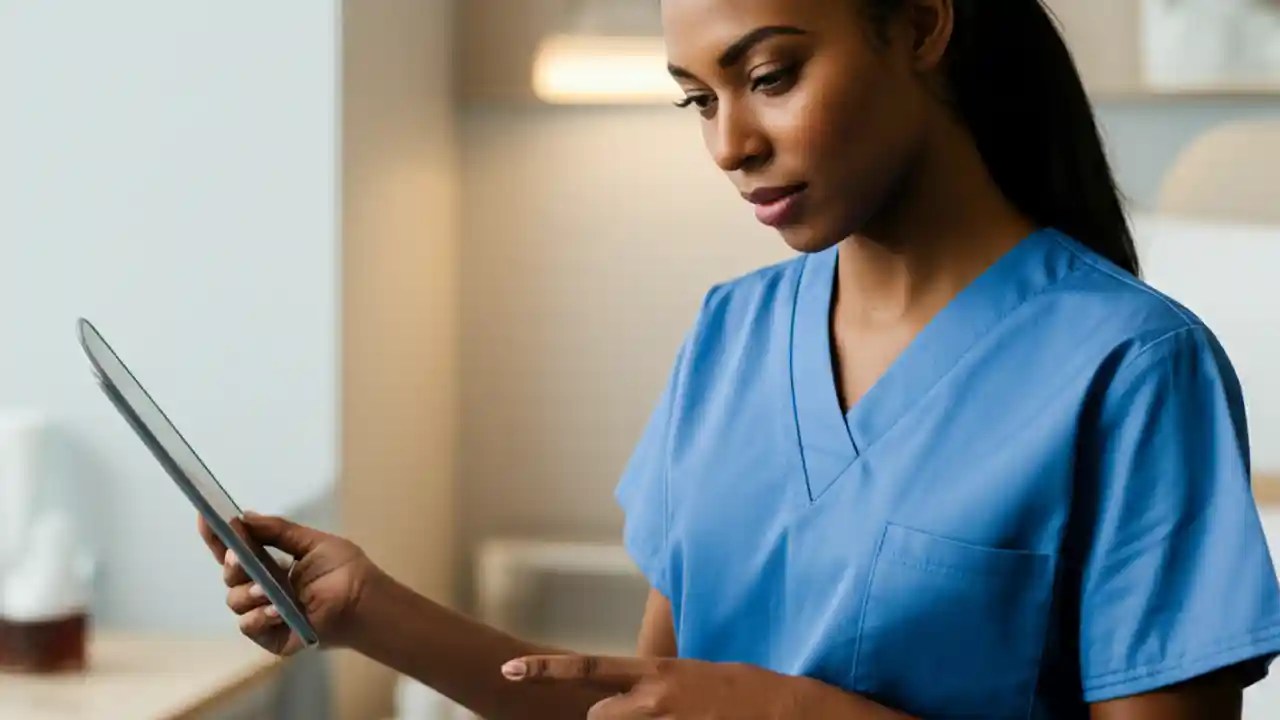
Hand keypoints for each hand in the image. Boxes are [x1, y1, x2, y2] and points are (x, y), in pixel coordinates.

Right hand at [197, 512, 380, 655]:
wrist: (364, 600)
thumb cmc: (344, 570)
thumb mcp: (312, 542)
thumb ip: (278, 530)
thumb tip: (244, 516)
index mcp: (270, 564)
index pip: (237, 550)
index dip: (219, 536)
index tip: (205, 518)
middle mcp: (263, 587)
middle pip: (230, 575)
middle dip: (231, 563)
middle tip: (238, 556)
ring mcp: (265, 612)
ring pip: (234, 600)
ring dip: (246, 591)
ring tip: (265, 589)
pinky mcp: (271, 636)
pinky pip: (248, 626)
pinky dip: (256, 616)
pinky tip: (274, 610)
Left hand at [500, 654, 823, 718]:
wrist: (788, 711)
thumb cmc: (747, 692)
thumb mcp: (698, 675)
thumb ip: (661, 683)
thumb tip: (636, 693)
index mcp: (659, 671)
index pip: (589, 667)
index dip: (545, 670)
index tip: (508, 670)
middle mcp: (656, 699)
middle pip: (597, 717)